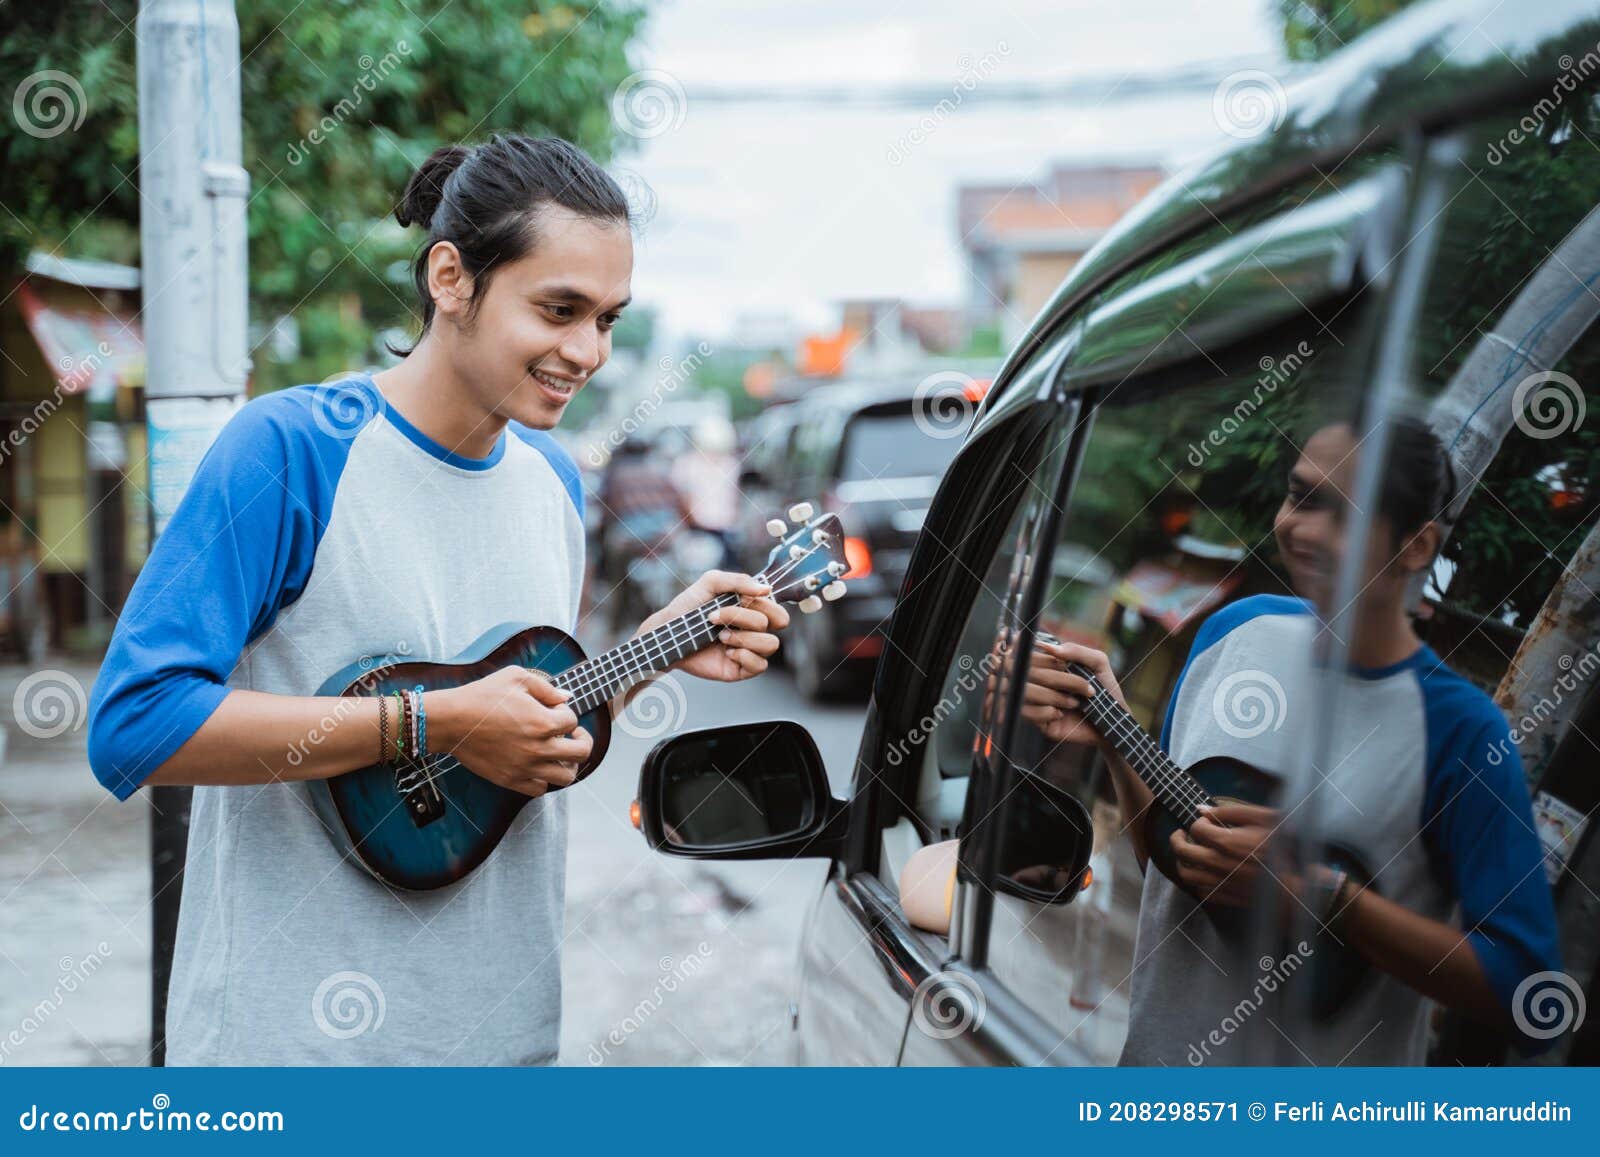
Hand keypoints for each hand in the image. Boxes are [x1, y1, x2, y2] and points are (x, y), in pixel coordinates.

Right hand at [430, 665, 592, 797]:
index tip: (553, 709)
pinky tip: (538, 766)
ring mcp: (526, 767)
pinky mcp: (511, 780)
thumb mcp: (516, 677)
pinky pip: (540, 789)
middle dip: (582, 739)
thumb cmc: (482, 696)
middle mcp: (539, 748)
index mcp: (543, 722)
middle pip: (581, 752)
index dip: (565, 712)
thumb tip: (566, 697)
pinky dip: (544, 779)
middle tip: (573, 734)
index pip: (573, 720)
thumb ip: (546, 687)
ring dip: (568, 763)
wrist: (451, 721)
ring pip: (566, 776)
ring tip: (560, 753)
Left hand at [637, 570, 788, 682]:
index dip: (763, 604)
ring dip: (743, 637)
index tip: (737, 599)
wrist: (668, 632)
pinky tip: (726, 652)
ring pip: (770, 644)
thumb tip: (767, 589)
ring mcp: (749, 649)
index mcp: (753, 609)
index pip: (777, 608)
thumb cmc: (689, 606)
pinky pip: (760, 665)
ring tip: (720, 636)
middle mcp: (755, 629)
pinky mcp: (740, 669)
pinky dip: (744, 656)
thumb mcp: (711, 582)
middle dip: (746, 617)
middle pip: (778, 623)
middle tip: (716, 617)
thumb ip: (739, 581)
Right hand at [1014, 638, 1129, 748]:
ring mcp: (1035, 701)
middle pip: (1028, 672)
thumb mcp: (1098, 664)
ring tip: (1075, 703)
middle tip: (1084, 689)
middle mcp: (1037, 681)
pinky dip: (1046, 712)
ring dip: (1053, 697)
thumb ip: (1077, 651)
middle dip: (1060, 680)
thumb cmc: (1106, 689)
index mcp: (1049, 665)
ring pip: (1026, 692)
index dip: (1049, 660)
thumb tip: (1048, 647)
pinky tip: (1061, 714)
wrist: (1114, 721)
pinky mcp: (1037, 722)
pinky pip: (1027, 712)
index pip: (1030, 655)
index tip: (1069, 668)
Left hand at [1169, 801, 1279, 907]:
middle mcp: (1217, 864)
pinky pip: (1199, 891)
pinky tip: (1204, 873)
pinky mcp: (1225, 898)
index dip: (1199, 822)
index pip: (1195, 828)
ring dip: (1182, 862)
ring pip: (1185, 874)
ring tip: (1188, 854)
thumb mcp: (1264, 819)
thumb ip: (1231, 810)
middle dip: (1177, 839)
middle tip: (1180, 834)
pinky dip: (1197, 881)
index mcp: (1226, 842)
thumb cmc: (1284, 849)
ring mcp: (1219, 883)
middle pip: (1181, 851)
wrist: (1298, 886)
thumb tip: (1202, 808)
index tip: (1206, 822)